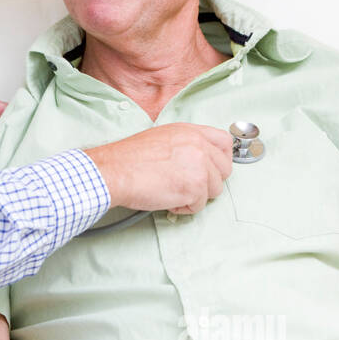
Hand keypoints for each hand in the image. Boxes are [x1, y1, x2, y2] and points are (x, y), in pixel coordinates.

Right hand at [83, 123, 232, 213]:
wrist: (114, 171)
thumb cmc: (128, 158)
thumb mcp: (161, 138)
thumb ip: (185, 145)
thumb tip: (197, 161)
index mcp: (190, 131)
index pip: (224, 141)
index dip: (221, 158)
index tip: (214, 168)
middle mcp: (199, 145)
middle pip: (224, 169)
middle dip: (209, 182)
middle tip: (188, 185)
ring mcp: (200, 166)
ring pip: (214, 190)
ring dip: (195, 196)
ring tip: (172, 191)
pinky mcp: (195, 187)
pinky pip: (199, 205)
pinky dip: (183, 207)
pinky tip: (166, 198)